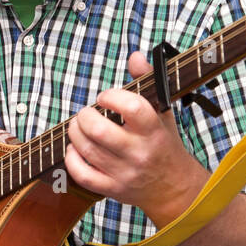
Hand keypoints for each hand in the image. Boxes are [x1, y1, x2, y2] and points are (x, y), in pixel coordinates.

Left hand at [64, 51, 206, 220]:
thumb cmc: (164, 145)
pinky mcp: (112, 189)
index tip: (105, 97)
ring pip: (87, 150)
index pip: (132, 108)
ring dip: (75, 132)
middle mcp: (139, 153)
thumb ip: (147, 81)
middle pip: (100, 131)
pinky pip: (82, 174)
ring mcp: (124, 173)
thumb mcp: (162, 112)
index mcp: (154, 131)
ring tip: (79, 126)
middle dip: (85, 116)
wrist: (174, 189)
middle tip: (87, 113)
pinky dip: (71, 158)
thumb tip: (135, 56)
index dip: (112, 96)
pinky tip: (75, 148)